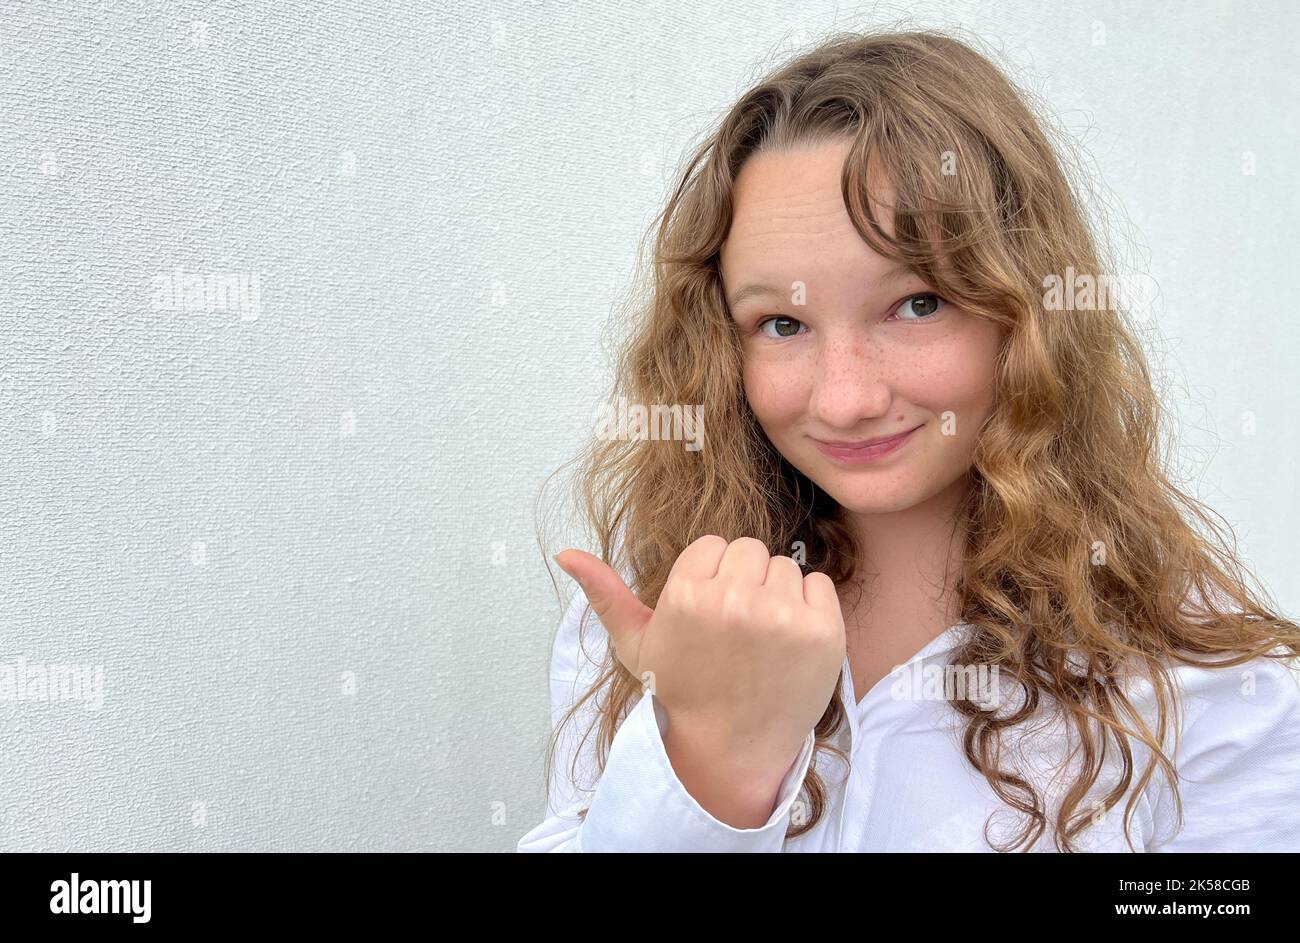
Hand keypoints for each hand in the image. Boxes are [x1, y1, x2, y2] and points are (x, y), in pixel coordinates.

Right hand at [553, 535, 845, 799]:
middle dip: (744, 581)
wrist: (730, 749)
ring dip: (777, 594)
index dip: (710, 579)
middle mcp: (733, 600)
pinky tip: (789, 643)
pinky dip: (810, 607)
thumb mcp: (637, 644)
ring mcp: (782, 616)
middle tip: (736, 630)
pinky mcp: (822, 631)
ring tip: (761, 640)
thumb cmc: (682, 692)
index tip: (708, 618)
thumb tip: (564, 552)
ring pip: (784, 567)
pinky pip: (819, 584)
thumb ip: (605, 594)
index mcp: (686, 595)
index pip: (712, 546)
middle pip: (749, 550)